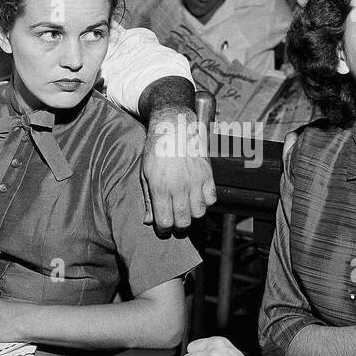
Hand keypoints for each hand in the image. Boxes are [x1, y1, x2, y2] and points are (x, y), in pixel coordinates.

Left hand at [141, 108, 215, 230]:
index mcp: (160, 188)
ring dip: (192, 214)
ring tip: (185, 207)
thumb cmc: (156, 150)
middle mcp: (179, 187)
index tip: (162, 228)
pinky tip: (197, 196)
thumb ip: (148, 199)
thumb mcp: (144, 174)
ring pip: (199, 213)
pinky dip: (206, 202)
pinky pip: (211, 199)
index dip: (163, 230)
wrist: (174, 126)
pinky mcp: (207, 174)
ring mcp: (195, 181)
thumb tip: (148, 221)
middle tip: (174, 220)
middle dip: (177, 226)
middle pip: (183, 222)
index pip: (165, 222)